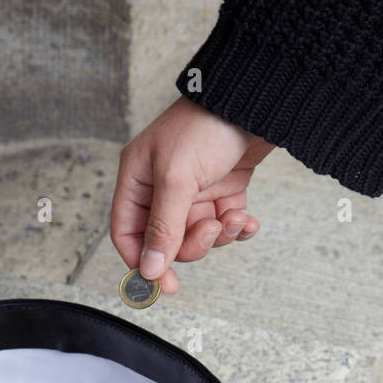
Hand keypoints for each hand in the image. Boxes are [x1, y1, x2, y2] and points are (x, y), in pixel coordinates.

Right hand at [110, 98, 272, 294]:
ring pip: (198, 236)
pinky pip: (223, 225)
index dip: (143, 261)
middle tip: (210, 231)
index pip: (127, 233)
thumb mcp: (177, 178)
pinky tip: (247, 220)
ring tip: (234, 217)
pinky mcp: (223, 190)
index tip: (165, 283)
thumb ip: (163, 227)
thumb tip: (149, 269)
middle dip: (192, 244)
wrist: (255, 99)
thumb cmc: (206, 124)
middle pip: (167, 241)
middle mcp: (161, 187)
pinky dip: (236, 228)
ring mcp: (193, 190)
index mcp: (137, 179)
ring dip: (219, 235)